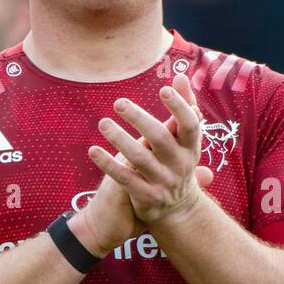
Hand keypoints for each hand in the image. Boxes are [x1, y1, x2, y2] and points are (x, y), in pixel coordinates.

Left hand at [89, 72, 214, 227]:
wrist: (177, 209)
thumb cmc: (178, 161)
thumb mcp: (185, 139)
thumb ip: (184, 106)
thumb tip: (181, 75)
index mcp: (190, 147)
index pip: (189, 125)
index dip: (179, 107)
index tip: (163, 89)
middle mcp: (180, 164)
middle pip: (160, 138)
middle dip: (139, 119)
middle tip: (118, 102)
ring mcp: (163, 181)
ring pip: (139, 157)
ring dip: (119, 138)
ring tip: (103, 122)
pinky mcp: (146, 196)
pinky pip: (124, 178)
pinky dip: (108, 163)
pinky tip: (93, 150)